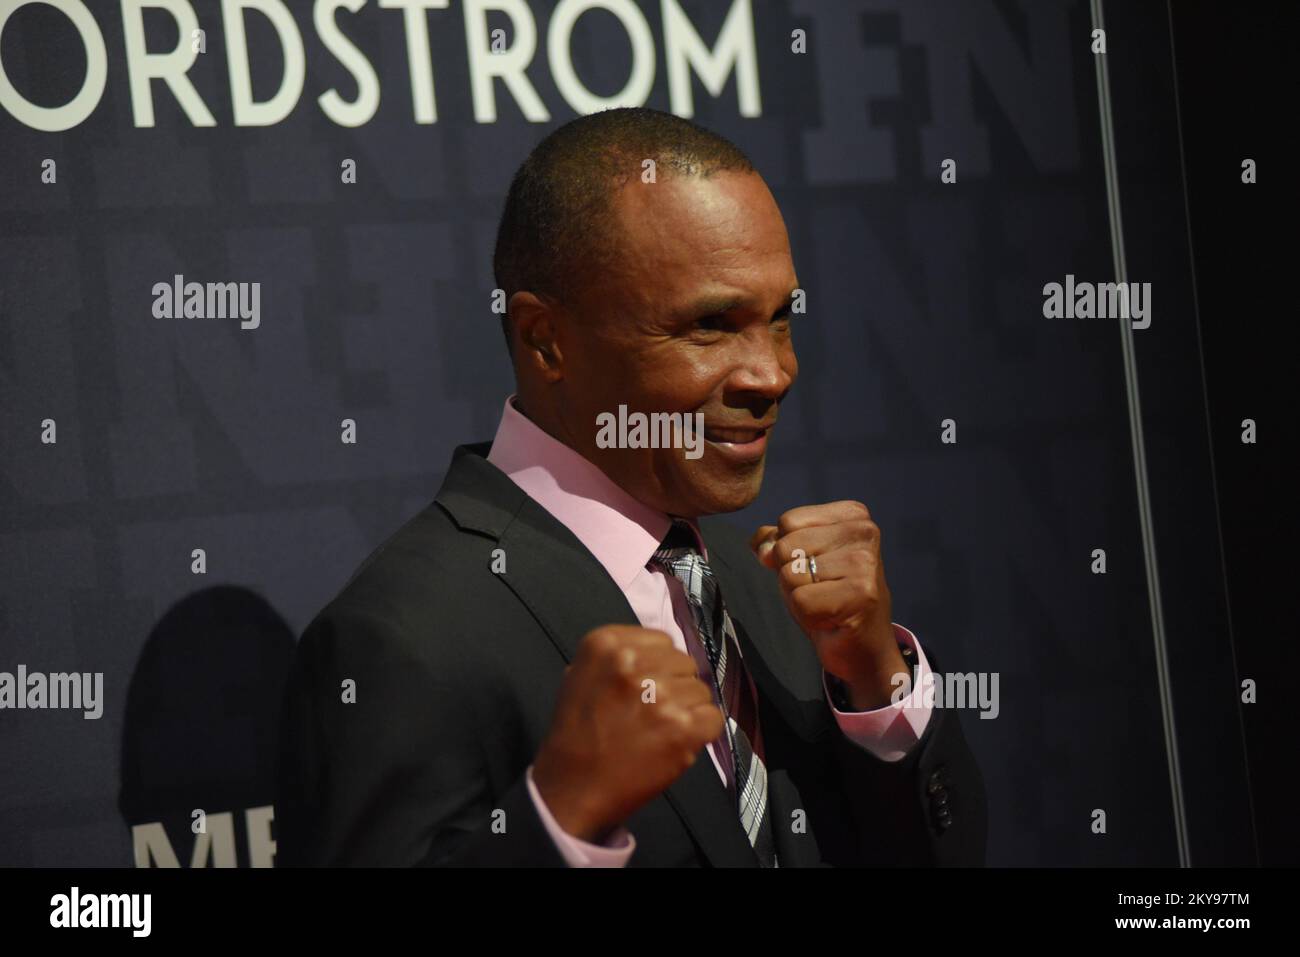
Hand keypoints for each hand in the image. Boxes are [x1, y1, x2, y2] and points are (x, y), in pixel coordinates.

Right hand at [532, 625, 724, 841]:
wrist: (573, 788)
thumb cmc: (577, 735)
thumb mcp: (579, 676)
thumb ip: (617, 657)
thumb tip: (658, 653)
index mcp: (606, 644)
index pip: (662, 640)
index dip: (659, 666)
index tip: (645, 687)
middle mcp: (633, 663)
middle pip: (684, 663)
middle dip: (674, 686)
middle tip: (651, 713)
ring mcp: (660, 695)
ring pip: (700, 691)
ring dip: (686, 711)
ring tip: (658, 731)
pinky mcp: (682, 728)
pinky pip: (714, 718)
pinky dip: (701, 732)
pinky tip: (676, 742)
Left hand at [750, 501, 908, 709]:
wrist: (861, 646)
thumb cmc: (828, 596)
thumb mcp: (798, 558)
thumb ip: (775, 542)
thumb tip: (762, 548)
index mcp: (853, 515)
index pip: (788, 521)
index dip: (788, 550)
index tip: (817, 567)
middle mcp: (864, 532)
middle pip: (786, 546)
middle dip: (792, 573)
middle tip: (821, 589)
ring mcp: (865, 562)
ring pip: (790, 574)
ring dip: (799, 596)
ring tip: (826, 602)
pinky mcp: (860, 594)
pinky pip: (800, 600)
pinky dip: (807, 615)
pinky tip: (830, 617)